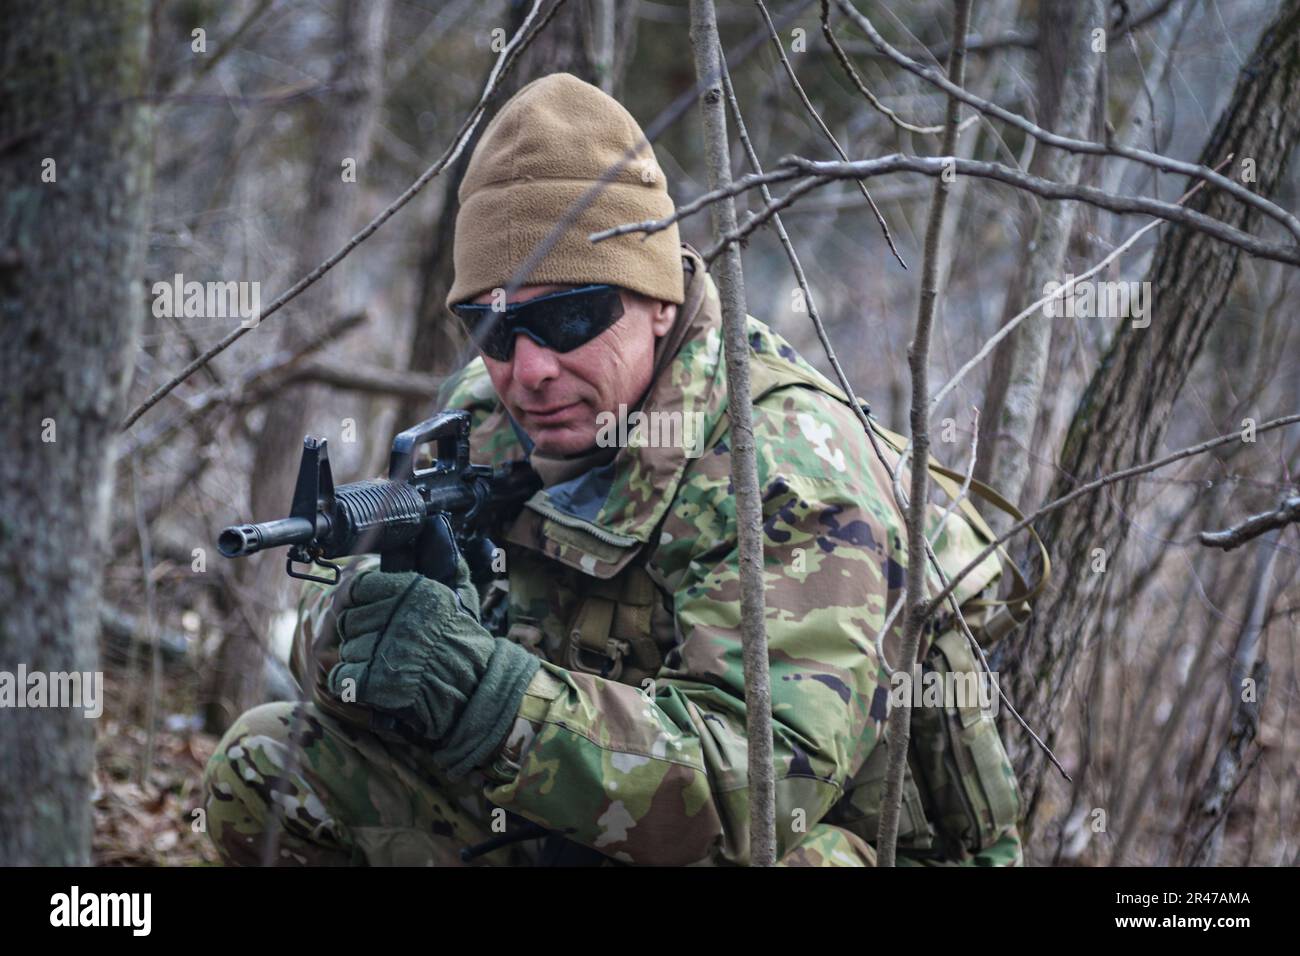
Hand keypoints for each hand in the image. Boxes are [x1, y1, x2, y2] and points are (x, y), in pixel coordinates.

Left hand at [326, 559, 538, 777]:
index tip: (364, 610)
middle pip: (348, 619)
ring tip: (384, 664)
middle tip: (380, 643)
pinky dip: (351, 680)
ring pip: (346, 648)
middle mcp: (393, 615)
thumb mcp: (462, 597)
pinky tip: (368, 680)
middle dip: (360, 632)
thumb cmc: (466, 644)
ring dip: (359, 658)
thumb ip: (447, 567)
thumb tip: (438, 530)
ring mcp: (381, 648)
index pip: (359, 586)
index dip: (357, 599)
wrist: (471, 690)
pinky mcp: (372, 679)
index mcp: (412, 591)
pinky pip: (343, 675)